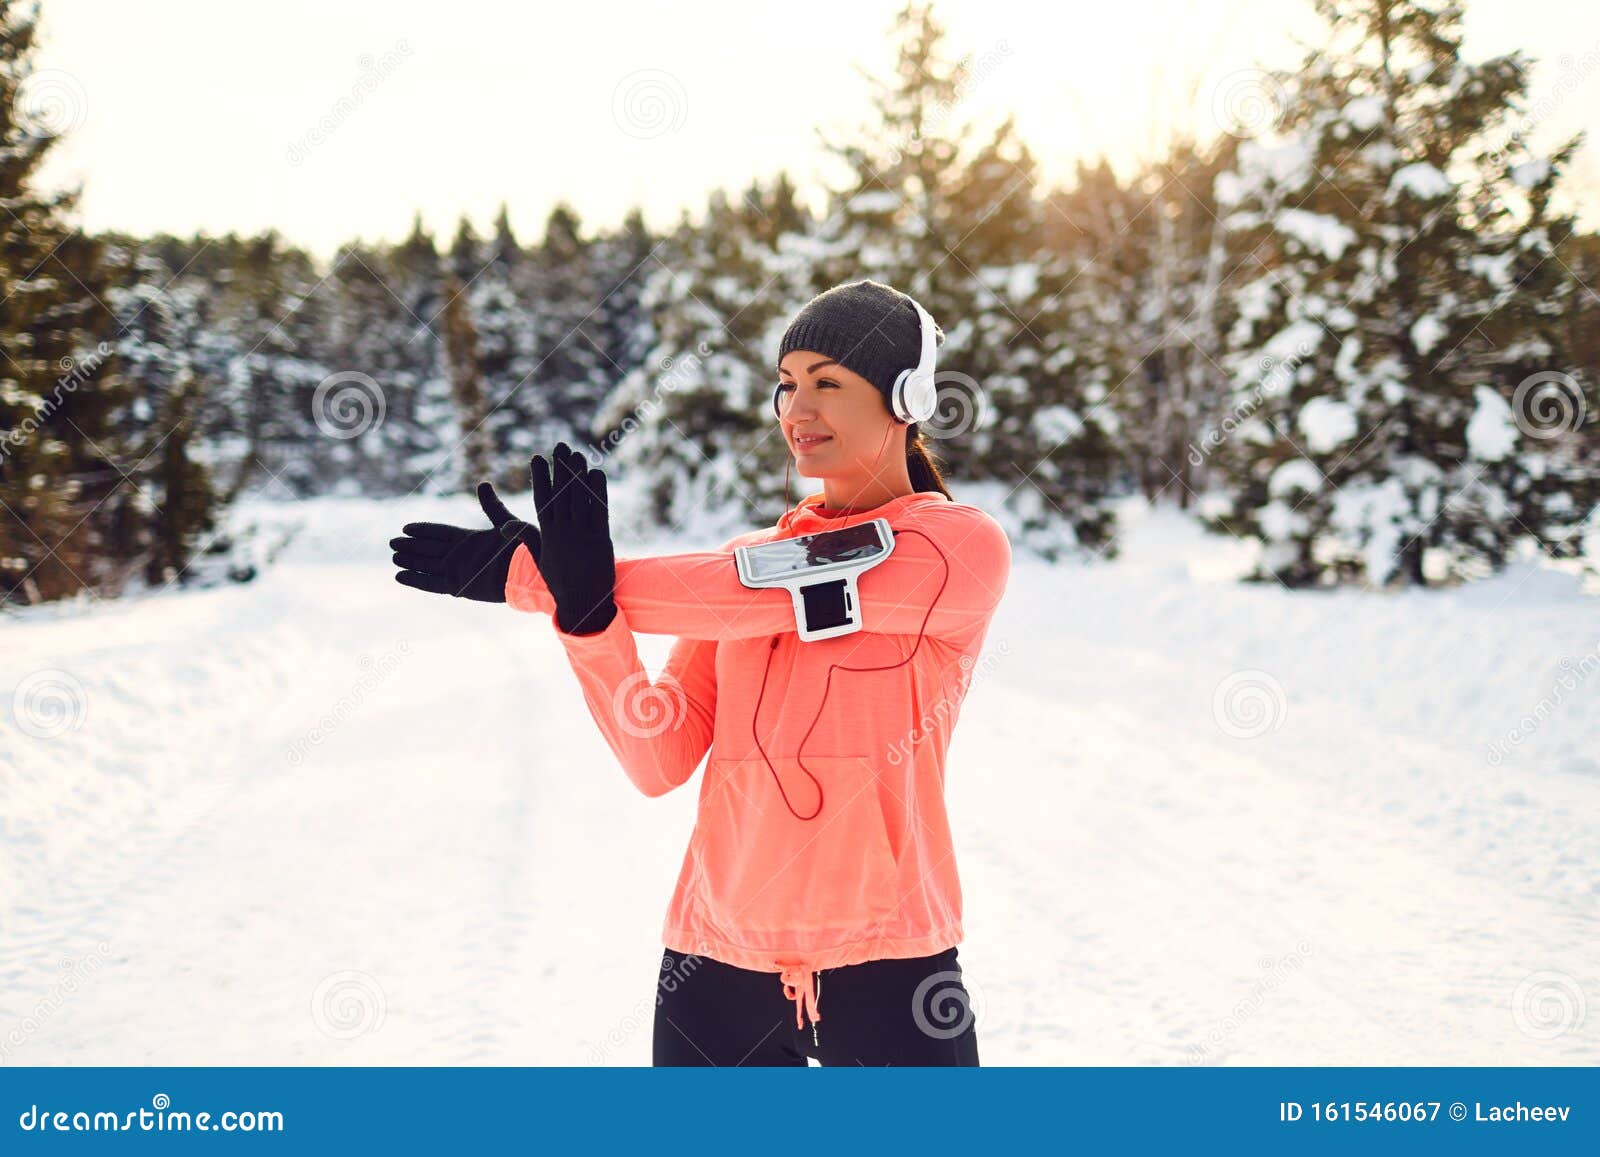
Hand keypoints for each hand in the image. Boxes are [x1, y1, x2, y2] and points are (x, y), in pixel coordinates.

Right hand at [390, 481, 541, 602]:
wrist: (531, 573)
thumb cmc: (524, 548)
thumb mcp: (507, 523)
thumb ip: (492, 507)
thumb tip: (484, 484)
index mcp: (471, 540)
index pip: (440, 533)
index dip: (423, 530)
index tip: (405, 527)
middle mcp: (461, 556)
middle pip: (430, 550)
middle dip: (412, 546)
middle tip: (391, 542)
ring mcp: (459, 572)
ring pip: (428, 566)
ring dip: (411, 561)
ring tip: (394, 557)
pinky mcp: (459, 587)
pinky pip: (433, 584)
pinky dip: (417, 580)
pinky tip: (399, 576)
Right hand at [529, 442, 616, 634]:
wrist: (584, 605)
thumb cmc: (561, 582)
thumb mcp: (540, 559)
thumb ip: (526, 538)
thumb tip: (504, 527)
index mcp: (547, 536)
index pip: (542, 500)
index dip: (540, 477)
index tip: (537, 458)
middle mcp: (563, 533)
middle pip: (561, 494)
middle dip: (560, 468)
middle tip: (560, 445)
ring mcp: (583, 536)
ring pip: (580, 499)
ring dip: (579, 474)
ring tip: (577, 454)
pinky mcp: (601, 541)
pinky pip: (600, 511)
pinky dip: (599, 492)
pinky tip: (597, 473)